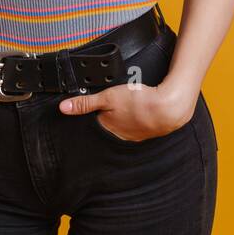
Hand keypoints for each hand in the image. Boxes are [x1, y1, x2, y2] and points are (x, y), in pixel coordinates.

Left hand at [60, 81, 195, 141]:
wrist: (169, 107)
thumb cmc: (139, 102)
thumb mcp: (108, 97)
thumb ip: (85, 103)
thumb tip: (63, 108)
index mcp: (108, 129)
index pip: (94, 124)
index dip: (95, 113)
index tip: (98, 106)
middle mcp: (120, 137)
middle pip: (109, 126)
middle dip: (111, 116)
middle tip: (119, 101)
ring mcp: (135, 136)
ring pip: (125, 127)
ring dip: (126, 118)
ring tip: (131, 104)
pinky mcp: (149, 132)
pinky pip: (139, 126)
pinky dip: (139, 118)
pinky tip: (142, 110)